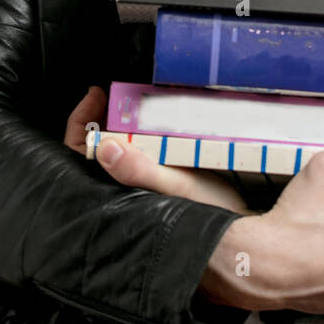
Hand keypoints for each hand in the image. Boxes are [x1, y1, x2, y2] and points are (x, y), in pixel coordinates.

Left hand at [63, 85, 255, 215]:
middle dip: (106, 115)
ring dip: (130, 122)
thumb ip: (139, 170)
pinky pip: (148, 150)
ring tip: (141, 102)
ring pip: (124, 145)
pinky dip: (151, 133)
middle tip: (120, 92)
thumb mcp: (175, 188)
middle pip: (101, 143)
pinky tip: (162, 121)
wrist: (242, 231)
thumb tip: (104, 147)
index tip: (96, 94)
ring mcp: (145, 180)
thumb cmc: (209, 215)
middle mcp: (126, 184)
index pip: (82, 151)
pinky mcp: (164, 177)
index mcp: (118, 189)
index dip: (82, 120)